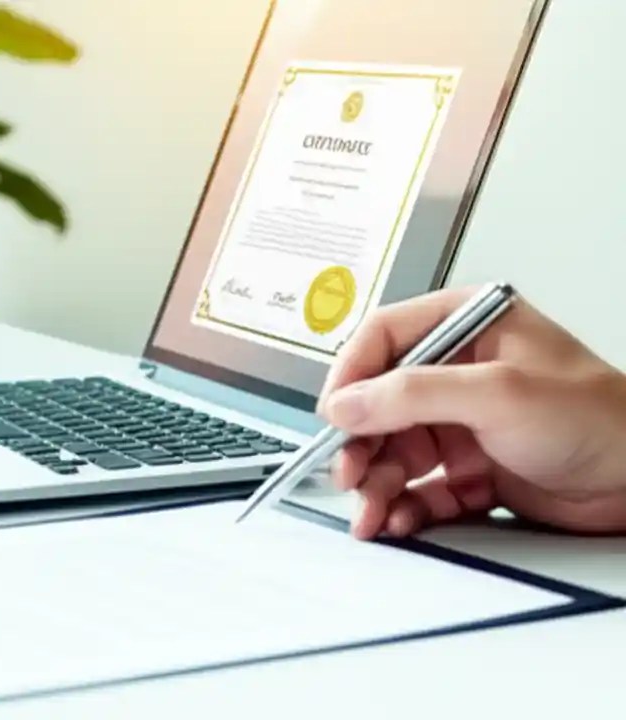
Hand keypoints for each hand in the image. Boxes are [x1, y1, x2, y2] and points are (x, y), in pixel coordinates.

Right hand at [318, 286, 625, 538]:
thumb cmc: (600, 420)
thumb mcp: (498, 393)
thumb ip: (412, 394)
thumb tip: (347, 402)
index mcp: (468, 326)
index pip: (383, 338)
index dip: (350, 375)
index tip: (333, 414)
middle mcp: (460, 371)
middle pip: (379, 403)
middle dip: (359, 444)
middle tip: (348, 474)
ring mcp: (464, 422)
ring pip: (394, 451)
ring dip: (376, 484)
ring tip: (372, 512)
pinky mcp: (472, 469)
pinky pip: (419, 488)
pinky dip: (403, 506)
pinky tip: (399, 520)